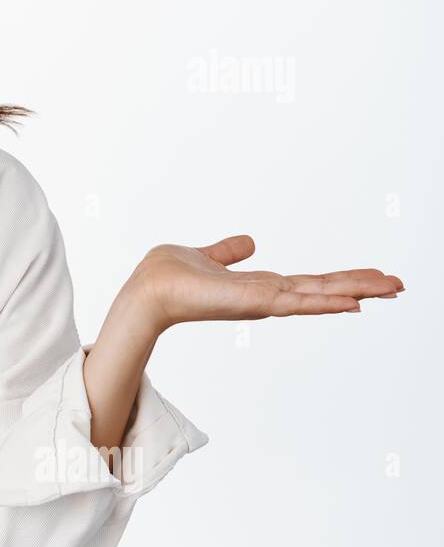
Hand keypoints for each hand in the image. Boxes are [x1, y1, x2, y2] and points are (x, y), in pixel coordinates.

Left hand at [126, 234, 404, 332]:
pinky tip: (354, 302)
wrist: (147, 289)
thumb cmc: (167, 276)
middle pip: (323, 290)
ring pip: (319, 296)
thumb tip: (249, 242)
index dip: (339, 280)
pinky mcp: (253, 304)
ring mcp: (262, 302)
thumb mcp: (207, 255)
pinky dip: (326, 302)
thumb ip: (228, 251)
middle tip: (399, 285)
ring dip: (357, 292)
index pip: (308, 282)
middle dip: (361, 287)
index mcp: (257, 286)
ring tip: (392, 289)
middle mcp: (265, 296)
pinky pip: (297, 302)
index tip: (370, 278)